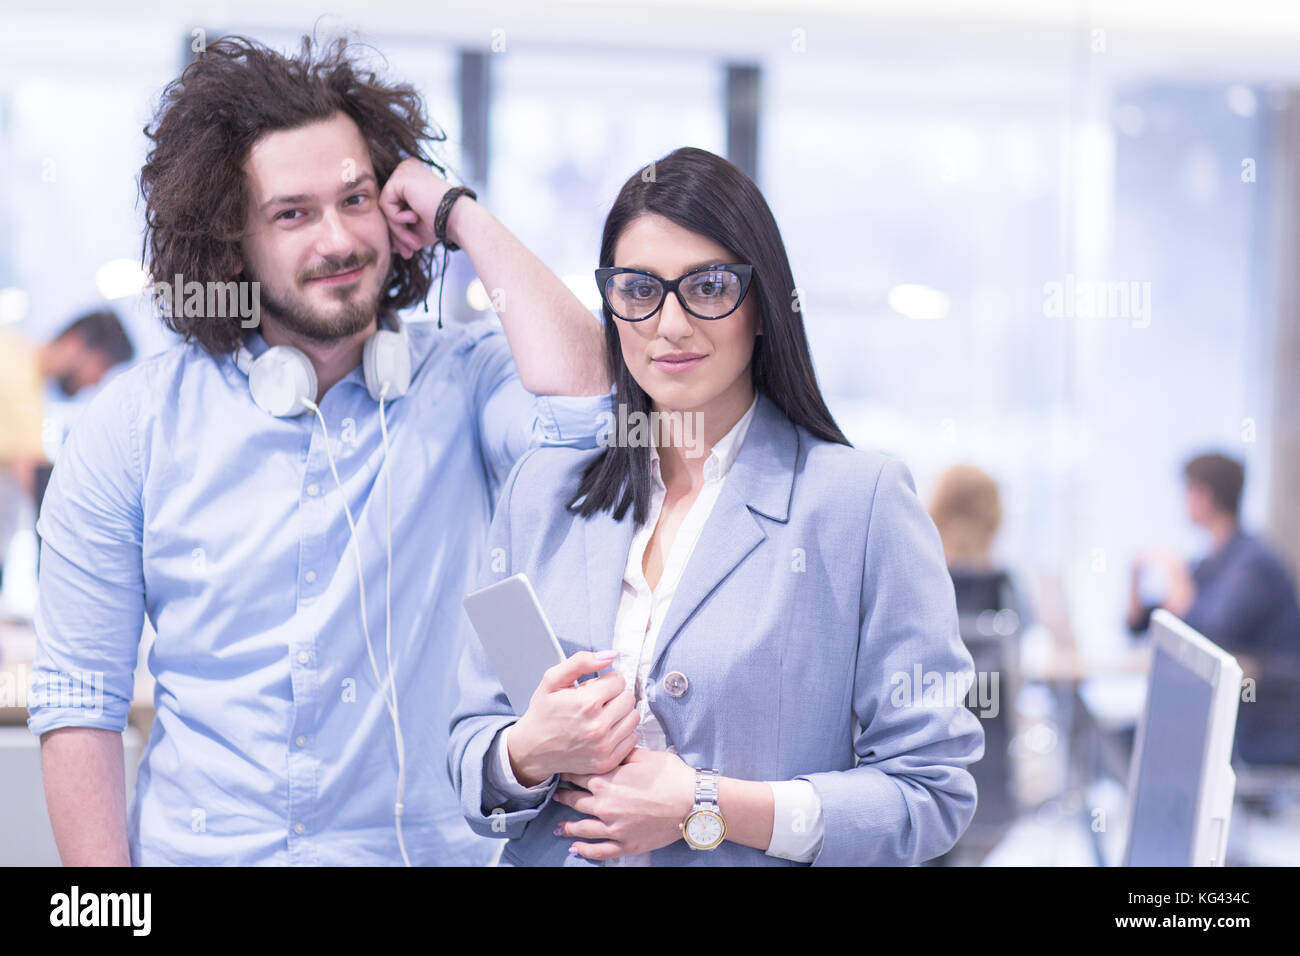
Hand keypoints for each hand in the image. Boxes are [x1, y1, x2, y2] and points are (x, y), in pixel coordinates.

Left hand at [379, 157, 454, 259]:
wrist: (457, 219)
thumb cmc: (442, 223)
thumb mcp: (415, 226)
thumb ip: (399, 228)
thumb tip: (390, 245)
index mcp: (411, 176)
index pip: (393, 203)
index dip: (399, 228)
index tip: (408, 248)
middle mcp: (406, 169)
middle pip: (388, 205)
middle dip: (397, 232)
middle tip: (408, 252)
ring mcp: (402, 171)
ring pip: (385, 206)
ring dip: (398, 229)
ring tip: (414, 241)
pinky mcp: (399, 178)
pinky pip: (385, 203)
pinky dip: (396, 218)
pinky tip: (414, 218)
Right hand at [506, 650, 638, 786]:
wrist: (531, 750)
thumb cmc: (543, 713)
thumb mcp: (552, 680)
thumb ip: (581, 662)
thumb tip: (610, 655)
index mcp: (586, 702)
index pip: (619, 680)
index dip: (605, 682)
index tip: (593, 690)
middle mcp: (598, 726)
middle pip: (629, 698)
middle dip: (614, 696)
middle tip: (597, 703)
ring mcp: (604, 746)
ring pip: (633, 717)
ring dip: (620, 714)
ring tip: (601, 716)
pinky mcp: (607, 762)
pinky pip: (632, 739)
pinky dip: (621, 733)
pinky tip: (604, 732)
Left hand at [553, 748, 696, 860]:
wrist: (692, 802)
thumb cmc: (671, 776)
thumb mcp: (644, 755)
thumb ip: (622, 752)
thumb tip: (611, 745)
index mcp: (607, 781)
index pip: (578, 775)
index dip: (568, 772)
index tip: (561, 771)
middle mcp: (604, 806)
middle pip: (575, 801)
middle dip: (563, 797)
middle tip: (556, 795)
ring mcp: (614, 828)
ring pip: (582, 828)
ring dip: (567, 827)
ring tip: (559, 827)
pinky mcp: (626, 844)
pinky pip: (600, 851)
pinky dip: (585, 851)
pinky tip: (576, 849)